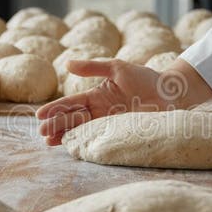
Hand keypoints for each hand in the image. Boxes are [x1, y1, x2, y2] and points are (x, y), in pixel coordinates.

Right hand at [36, 59, 211, 145]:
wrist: (171, 94)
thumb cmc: (145, 78)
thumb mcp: (116, 68)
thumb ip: (93, 67)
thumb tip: (67, 64)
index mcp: (96, 96)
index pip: (71, 104)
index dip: (55, 109)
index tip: (40, 115)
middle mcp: (100, 112)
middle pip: (72, 120)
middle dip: (56, 125)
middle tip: (41, 132)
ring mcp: (109, 124)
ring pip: (82, 131)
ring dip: (65, 136)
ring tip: (49, 141)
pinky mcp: (120, 133)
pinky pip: (99, 140)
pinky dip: (85, 143)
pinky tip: (72, 147)